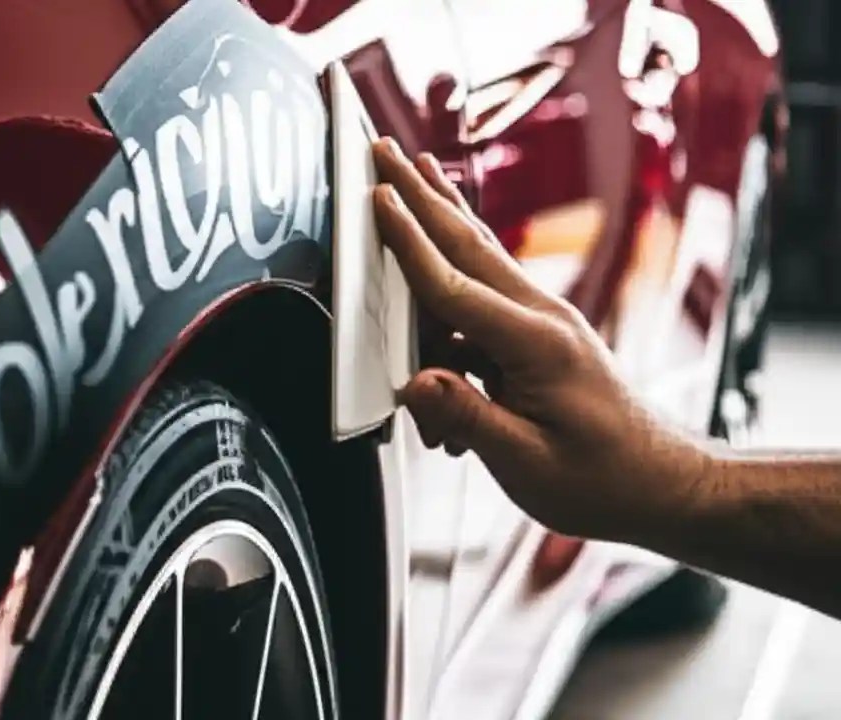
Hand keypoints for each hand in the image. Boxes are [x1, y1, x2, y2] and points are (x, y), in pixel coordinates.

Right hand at [371, 138, 710, 541]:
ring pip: (478, 261)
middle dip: (421, 193)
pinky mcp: (539, 339)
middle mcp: (542, 320)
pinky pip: (482, 301)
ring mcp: (543, 324)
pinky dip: (450, 285)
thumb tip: (414, 383)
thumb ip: (465, 416)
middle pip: (467, 243)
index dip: (408, 242)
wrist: (663, 485)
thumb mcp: (525, 461)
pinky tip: (435, 271)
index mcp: (536, 345)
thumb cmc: (601, 479)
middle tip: (385, 149)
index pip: (454, 285)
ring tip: (413, 174)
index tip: (378, 199)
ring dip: (439, 217)